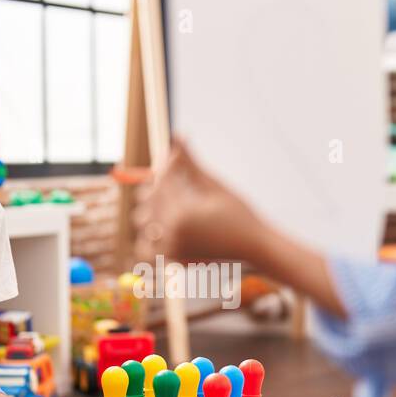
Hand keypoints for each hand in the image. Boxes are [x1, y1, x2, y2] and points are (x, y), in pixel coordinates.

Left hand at [135, 136, 267, 263]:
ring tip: (168, 202)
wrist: (253, 248)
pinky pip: (144, 249)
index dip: (165, 164)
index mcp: (183, 213)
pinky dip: (147, 237)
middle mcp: (172, 234)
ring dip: (150, 209)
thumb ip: (190, 163)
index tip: (170, 154)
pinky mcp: (172, 261)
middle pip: (148, 200)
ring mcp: (170, 250)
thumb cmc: (239, 214)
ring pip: (142, 222)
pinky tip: (162, 226)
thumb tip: (177, 135)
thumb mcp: (214, 186)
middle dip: (157, 186)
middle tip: (170, 178)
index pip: (162, 181)